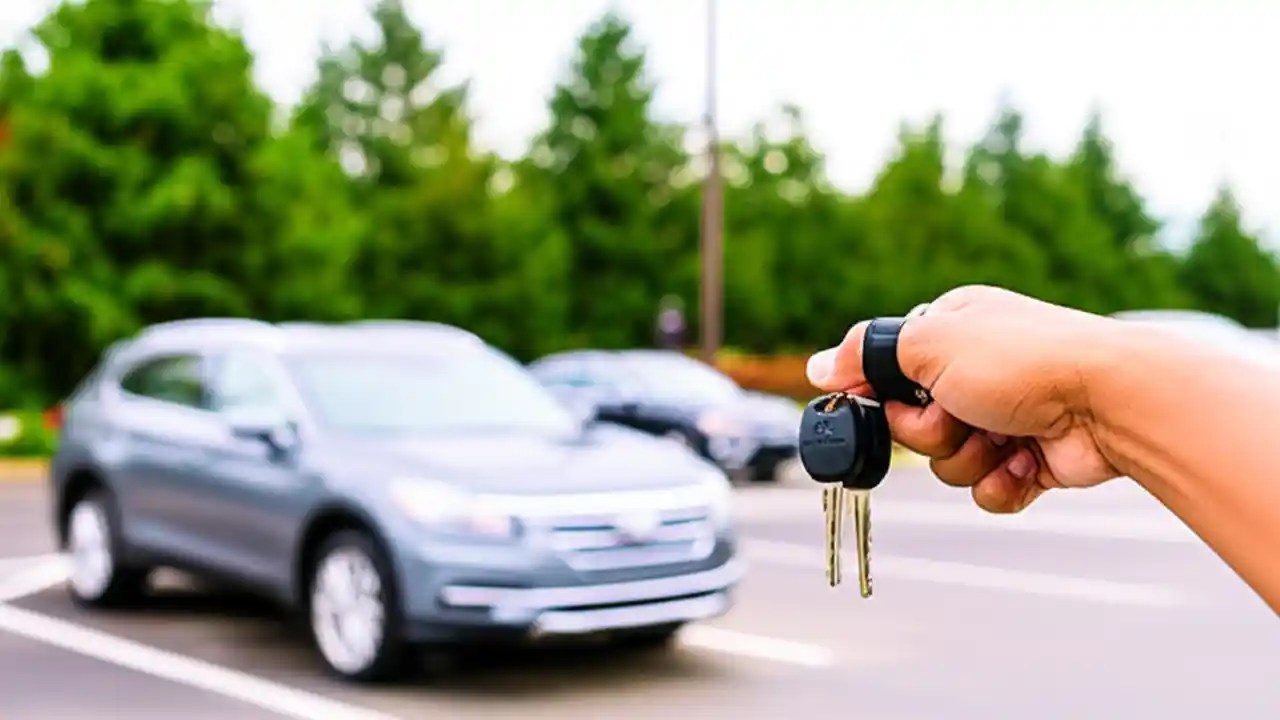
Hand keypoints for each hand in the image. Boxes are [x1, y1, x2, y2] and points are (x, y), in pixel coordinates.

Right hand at [805, 285, 1122, 512]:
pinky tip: (1023, 465)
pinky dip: (1000, 484)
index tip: (879, 405)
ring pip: (947, 462)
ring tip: (1002, 439)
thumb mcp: (929, 342)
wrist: (1111, 401)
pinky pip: (987, 489)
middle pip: (912, 424)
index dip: (881, 395)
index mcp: (952, 331)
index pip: (888, 370)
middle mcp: (976, 372)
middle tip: (958, 414)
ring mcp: (1005, 417)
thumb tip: (817, 368)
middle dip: (929, 432)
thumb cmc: (1023, 360)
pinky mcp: (1030, 460)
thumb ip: (867, 354)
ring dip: (967, 459)